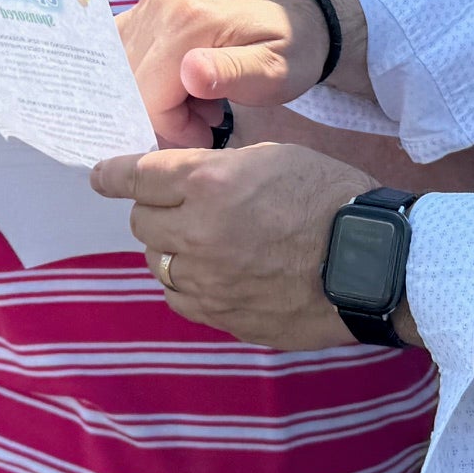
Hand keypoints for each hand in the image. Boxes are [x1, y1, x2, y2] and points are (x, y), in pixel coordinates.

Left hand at [89, 141, 372, 349]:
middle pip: (142, 221)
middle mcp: (198, 231)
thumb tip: (183, 181)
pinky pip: (181, 298)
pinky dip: (190, 283)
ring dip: (172, 248)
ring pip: (159, 262)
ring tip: (207, 242)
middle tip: (184, 206)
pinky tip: (216, 274)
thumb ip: (219, 168)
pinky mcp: (223, 316)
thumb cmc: (331, 197)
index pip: (137, 177)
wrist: (372, 262)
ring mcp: (208, 280)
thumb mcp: (275, 156)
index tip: (101, 177)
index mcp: (210, 182)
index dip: (114, 175)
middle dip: (156, 209)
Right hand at [120, 0, 325, 143]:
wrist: (300, 5)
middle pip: (131, 83)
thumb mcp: (277, 70)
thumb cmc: (293, 46)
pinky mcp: (152, 1)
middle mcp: (164, 4)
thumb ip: (234, 73)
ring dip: (155, 93)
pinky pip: (127, 47)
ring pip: (125, 67)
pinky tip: (182, 80)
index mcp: (193, 22)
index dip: (172, 128)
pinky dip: (147, 73)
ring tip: (198, 99)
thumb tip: (190, 73)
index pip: (149, 95)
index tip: (205, 134)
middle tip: (205, 119)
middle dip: (164, 113)